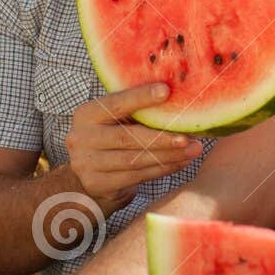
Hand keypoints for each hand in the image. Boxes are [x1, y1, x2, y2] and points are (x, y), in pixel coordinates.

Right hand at [66, 83, 204, 210]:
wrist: (89, 174)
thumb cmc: (112, 136)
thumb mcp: (115, 119)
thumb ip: (136, 110)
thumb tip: (176, 94)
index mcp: (86, 114)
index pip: (115, 104)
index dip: (140, 97)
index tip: (166, 91)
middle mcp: (82, 138)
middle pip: (127, 138)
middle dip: (161, 137)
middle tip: (189, 137)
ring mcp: (87, 164)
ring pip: (135, 160)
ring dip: (168, 155)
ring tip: (193, 150)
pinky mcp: (99, 184)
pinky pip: (137, 177)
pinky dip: (162, 169)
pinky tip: (181, 162)